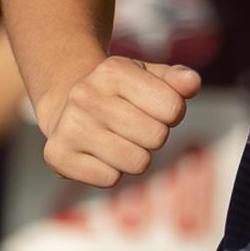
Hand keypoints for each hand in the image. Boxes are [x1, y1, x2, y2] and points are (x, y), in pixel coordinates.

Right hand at [37, 56, 200, 186]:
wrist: (67, 103)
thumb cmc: (121, 91)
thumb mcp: (149, 76)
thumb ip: (177, 79)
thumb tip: (192, 83)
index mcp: (113, 70)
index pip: (173, 108)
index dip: (173, 113)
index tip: (155, 107)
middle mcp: (86, 95)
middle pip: (157, 137)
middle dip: (155, 135)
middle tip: (135, 125)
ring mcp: (69, 126)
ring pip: (137, 162)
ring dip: (137, 156)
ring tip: (119, 139)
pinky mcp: (57, 155)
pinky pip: (110, 179)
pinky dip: (112, 171)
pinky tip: (98, 153)